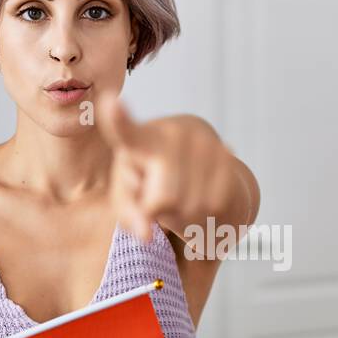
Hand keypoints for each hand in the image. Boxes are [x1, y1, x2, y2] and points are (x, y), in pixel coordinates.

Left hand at [93, 89, 234, 244]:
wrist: (195, 161)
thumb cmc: (149, 181)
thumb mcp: (129, 197)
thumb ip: (129, 215)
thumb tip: (146, 234)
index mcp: (139, 138)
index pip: (126, 131)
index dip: (118, 120)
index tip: (111, 103)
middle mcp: (172, 132)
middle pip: (164, 200)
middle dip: (160, 210)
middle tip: (159, 196)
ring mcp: (203, 141)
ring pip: (192, 207)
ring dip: (184, 213)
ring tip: (181, 193)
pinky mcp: (226, 155)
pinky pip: (214, 204)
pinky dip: (205, 210)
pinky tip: (200, 193)